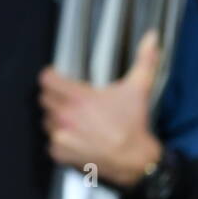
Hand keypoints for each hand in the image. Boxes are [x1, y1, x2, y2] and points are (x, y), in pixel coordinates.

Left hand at [39, 30, 163, 187]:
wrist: (136, 161)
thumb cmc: (134, 124)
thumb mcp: (138, 89)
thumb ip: (144, 61)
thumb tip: (152, 37)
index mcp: (78, 98)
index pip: (46, 80)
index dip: (51, 76)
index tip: (58, 77)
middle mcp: (65, 116)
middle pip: (44, 99)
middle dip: (54, 96)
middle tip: (68, 98)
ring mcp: (61, 135)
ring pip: (46, 120)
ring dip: (55, 117)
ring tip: (73, 118)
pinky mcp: (61, 153)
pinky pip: (50, 142)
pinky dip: (59, 140)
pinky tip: (74, 137)